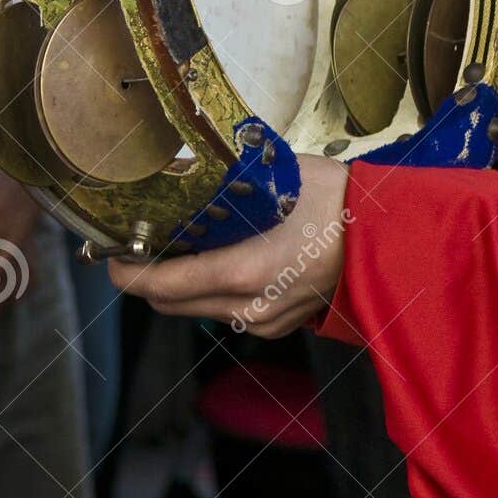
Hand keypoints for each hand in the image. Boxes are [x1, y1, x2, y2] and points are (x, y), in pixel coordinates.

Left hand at [108, 152, 349, 338]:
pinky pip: (227, 312)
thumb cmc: (336, 199)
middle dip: (147, 277)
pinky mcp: (277, 326)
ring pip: (198, 310)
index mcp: (243, 272)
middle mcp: (248, 308)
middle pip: (171, 304)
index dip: (125, 273)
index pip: (162, 285)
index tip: (107, 254)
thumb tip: (178, 172)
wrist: (390, 236)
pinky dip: (210, 290)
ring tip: (174, 246)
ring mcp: (264, 323)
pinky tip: (216, 258)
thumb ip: (221, 185)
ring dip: (178, 285)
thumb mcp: (273, 180)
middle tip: (136, 242)